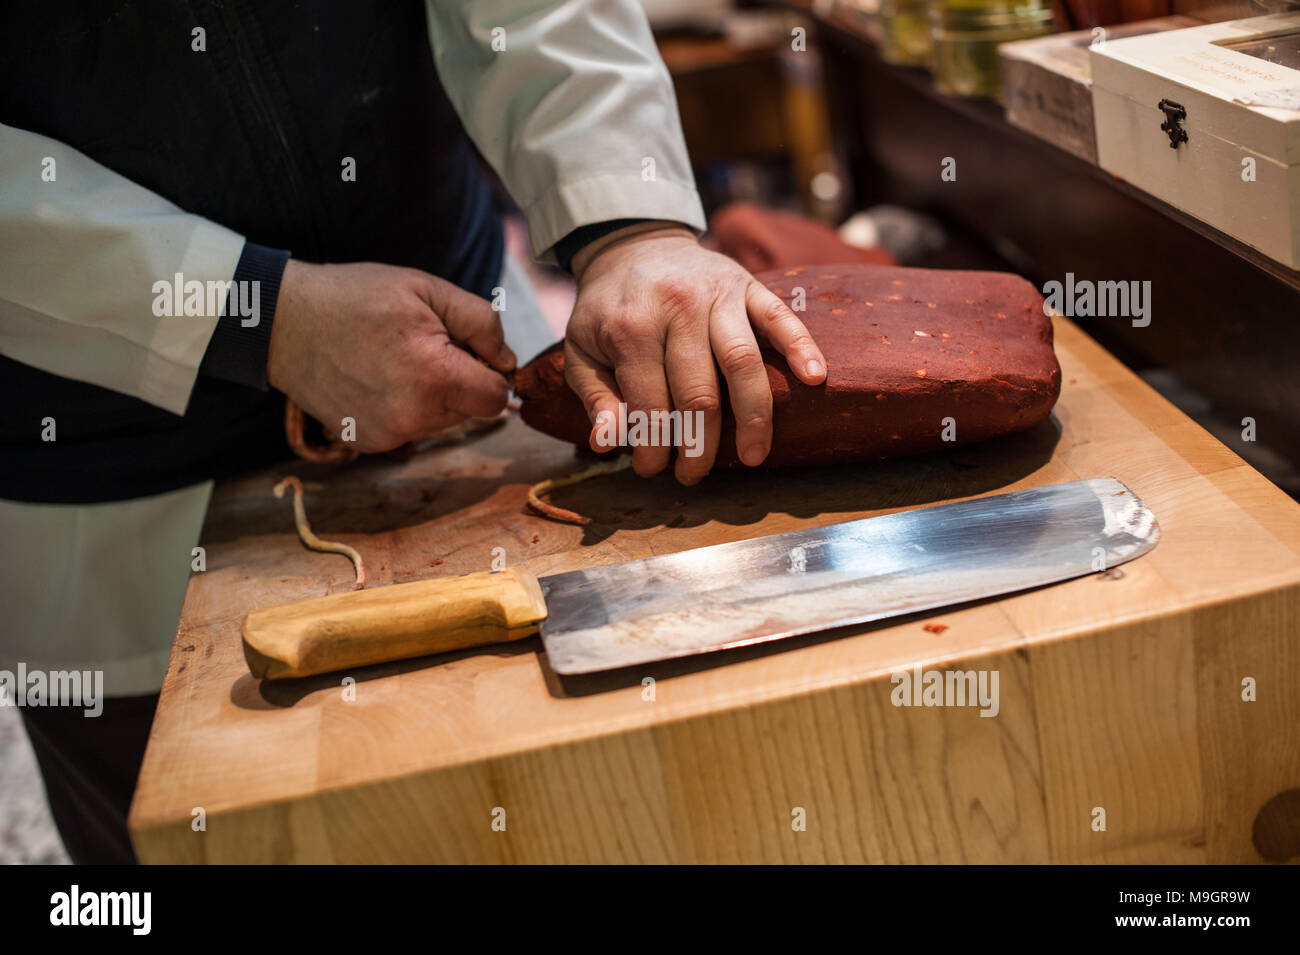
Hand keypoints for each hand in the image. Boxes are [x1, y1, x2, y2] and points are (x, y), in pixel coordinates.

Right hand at [268, 260, 515, 452]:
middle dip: (460, 381)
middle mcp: (413, 416)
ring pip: (441, 422)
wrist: (283, 321)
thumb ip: (481, 323)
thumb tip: (508, 361)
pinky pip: (409, 429)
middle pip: (470, 411)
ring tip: (396, 360)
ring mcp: (387, 435)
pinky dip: (404, 408)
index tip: (468, 350)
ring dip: (433, 396)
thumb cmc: (355, 298)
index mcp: (434, 377)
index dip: (491, 372)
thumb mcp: (427, 289)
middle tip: (423, 346)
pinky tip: (377, 379)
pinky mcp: (368, 443)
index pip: (497, 397)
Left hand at [564, 224, 826, 483]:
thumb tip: (606, 443)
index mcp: (632, 328)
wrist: (632, 243)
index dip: (653, 446)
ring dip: (754, 417)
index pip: (650, 404)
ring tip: (756, 456)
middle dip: (700, 446)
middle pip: (700, 393)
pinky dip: (801, 346)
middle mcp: (678, 309)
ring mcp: (718, 295)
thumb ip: (594, 397)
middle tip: (696, 475)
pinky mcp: (748, 284)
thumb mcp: (582, 348)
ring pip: (743, 363)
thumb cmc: (608, 307)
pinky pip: (779, 317)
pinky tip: (815, 379)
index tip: (653, 470)